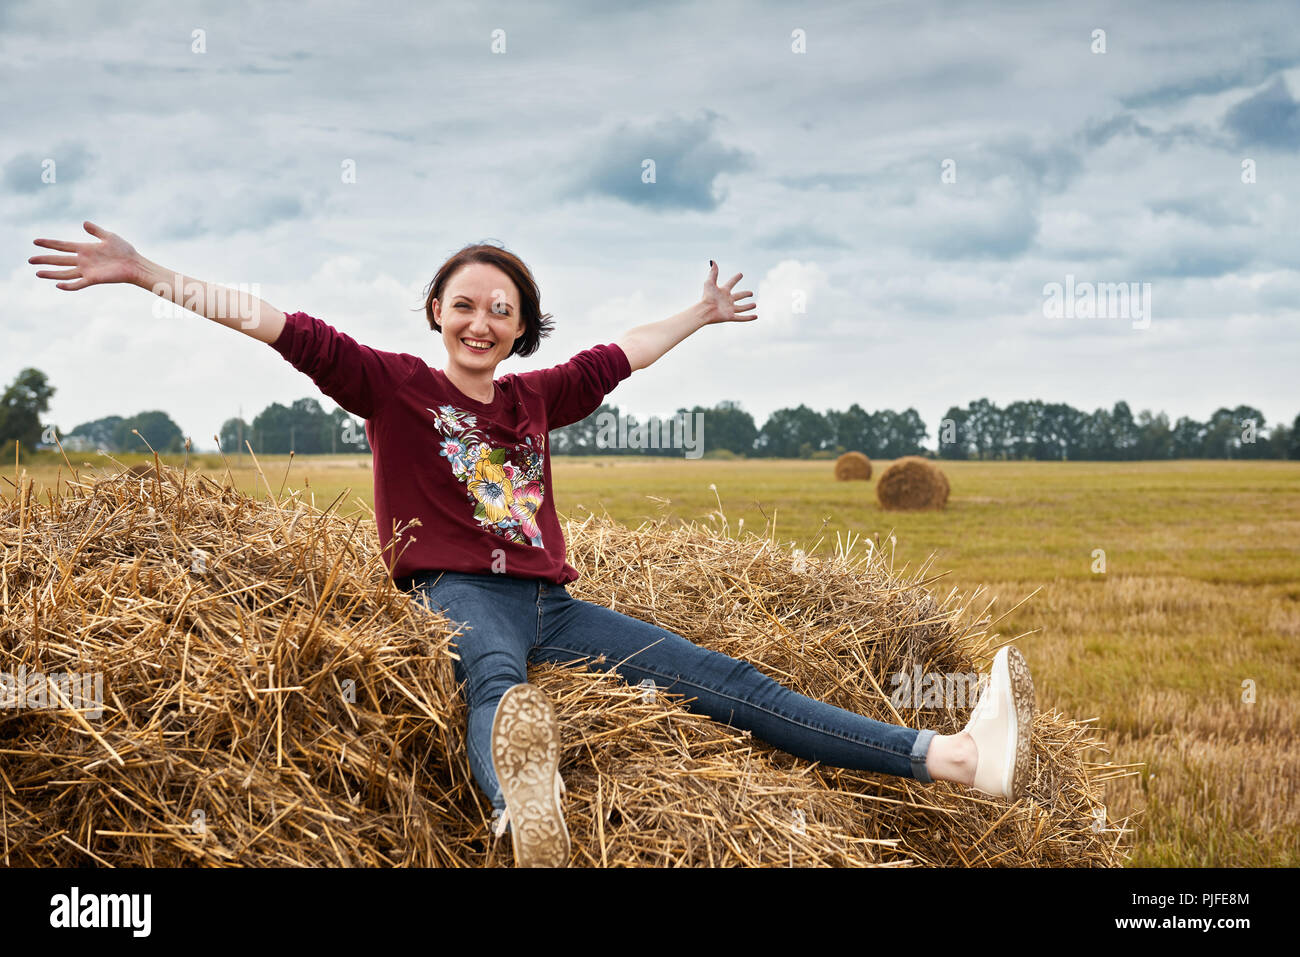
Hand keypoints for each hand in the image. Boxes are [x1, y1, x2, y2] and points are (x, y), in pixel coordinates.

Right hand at [29, 221, 144, 289]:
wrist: (135, 264)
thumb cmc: (124, 250)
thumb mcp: (109, 236)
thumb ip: (95, 230)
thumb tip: (83, 223)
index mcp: (84, 249)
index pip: (62, 246)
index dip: (49, 243)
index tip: (35, 241)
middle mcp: (83, 260)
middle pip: (59, 260)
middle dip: (45, 259)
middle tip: (30, 260)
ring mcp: (87, 270)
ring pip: (65, 273)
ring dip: (51, 273)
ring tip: (38, 273)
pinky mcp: (94, 279)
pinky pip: (78, 283)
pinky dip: (69, 285)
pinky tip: (58, 285)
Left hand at [700, 260, 756, 323]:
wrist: (705, 310)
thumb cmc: (706, 296)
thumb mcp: (710, 282)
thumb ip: (713, 273)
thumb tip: (712, 261)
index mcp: (723, 291)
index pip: (731, 283)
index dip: (736, 278)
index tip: (741, 274)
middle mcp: (727, 300)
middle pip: (738, 296)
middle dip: (744, 294)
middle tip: (751, 293)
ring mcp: (729, 309)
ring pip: (741, 308)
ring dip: (748, 307)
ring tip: (755, 305)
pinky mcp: (730, 316)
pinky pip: (741, 318)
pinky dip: (749, 318)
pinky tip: (756, 317)